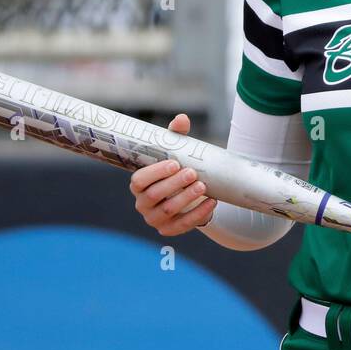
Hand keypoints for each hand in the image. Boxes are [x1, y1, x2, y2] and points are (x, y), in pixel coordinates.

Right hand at [128, 113, 217, 235]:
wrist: (188, 195)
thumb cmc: (177, 170)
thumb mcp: (176, 152)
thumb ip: (176, 136)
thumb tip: (182, 119)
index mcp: (139, 185)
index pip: (139, 181)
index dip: (156, 173)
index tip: (174, 163)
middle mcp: (142, 203)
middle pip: (154, 195)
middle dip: (174, 184)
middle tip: (192, 173)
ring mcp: (155, 219)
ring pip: (169, 210)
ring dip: (186, 198)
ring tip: (203, 185)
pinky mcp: (170, 230)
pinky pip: (183, 224)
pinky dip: (198, 213)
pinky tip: (211, 202)